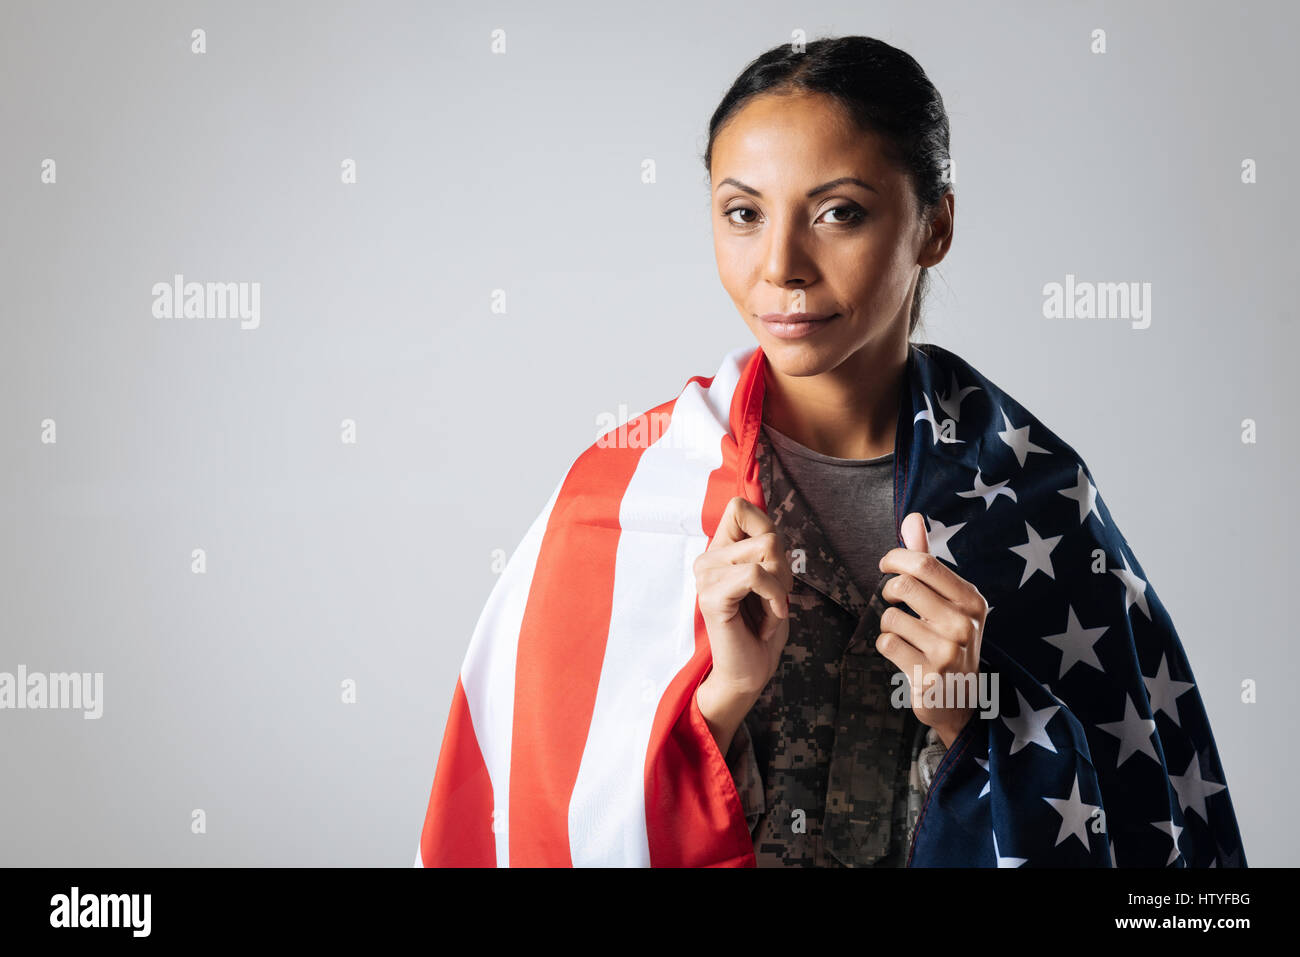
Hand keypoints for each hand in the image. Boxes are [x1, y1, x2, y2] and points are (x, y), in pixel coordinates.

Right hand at [692, 497, 794, 753]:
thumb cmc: (761, 628)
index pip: (740, 507)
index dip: (767, 529)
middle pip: (766, 533)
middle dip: (784, 569)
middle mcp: (707, 559)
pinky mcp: (712, 596)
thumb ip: (766, 547)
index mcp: (719, 551)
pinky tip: (770, 618)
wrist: (748, 673)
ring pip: (765, 551)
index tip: (771, 567)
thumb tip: (769, 527)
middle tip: (772, 598)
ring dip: (780, 586)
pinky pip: (756, 575)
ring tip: (768, 609)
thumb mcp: (772, 579)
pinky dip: (774, 597)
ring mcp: (706, 577)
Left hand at [877, 512, 987, 748]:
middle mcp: (964, 623)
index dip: (895, 558)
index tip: (887, 565)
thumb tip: (912, 517)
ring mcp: (948, 651)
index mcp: (971, 599)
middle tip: (893, 600)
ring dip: (889, 623)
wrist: (960, 699)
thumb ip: (927, 559)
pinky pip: (886, 643)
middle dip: (889, 590)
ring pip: (891, 617)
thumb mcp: (947, 599)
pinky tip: (904, 654)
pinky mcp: (928, 674)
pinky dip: (887, 645)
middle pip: (904, 586)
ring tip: (906, 634)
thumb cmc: (949, 639)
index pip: (924, 563)